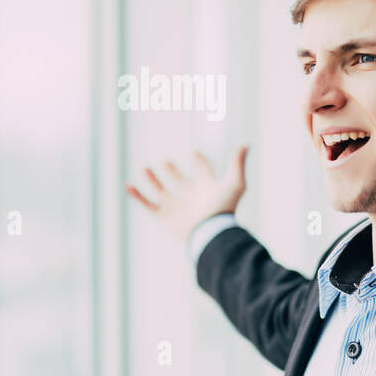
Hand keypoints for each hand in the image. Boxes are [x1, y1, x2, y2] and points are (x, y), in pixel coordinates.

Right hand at [126, 146, 248, 241]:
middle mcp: (190, 197)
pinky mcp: (164, 216)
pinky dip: (137, 195)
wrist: (210, 231)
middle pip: (178, 181)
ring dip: (152, 179)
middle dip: (171, 171)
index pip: (203, 172)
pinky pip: (147, 204)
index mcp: (206, 188)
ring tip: (145, 167)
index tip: (194, 152)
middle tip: (166, 162)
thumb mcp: (234, 183)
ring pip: (161, 191)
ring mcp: (176, 206)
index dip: (199, 162)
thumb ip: (237, 163)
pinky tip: (129, 185)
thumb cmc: (224, 208)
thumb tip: (246, 144)